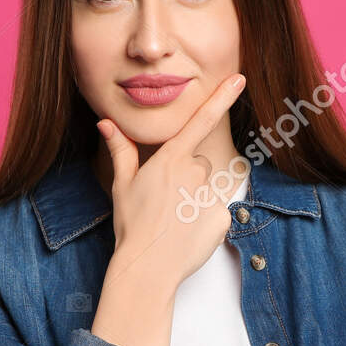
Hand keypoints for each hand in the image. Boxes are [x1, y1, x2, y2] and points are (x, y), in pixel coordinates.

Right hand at [98, 72, 246, 288]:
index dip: (222, 97)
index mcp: (171, 159)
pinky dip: (203, 220)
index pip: (201, 120)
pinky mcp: (222, 218)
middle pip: (197, 164)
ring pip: (206, 188)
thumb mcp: (122, 184)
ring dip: (194, 199)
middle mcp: (195, 173)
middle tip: (165, 201)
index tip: (239, 79)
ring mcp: (210, 196)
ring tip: (174, 220)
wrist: (147, 266)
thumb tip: (106, 123)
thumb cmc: (131, 224)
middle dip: (185, 178)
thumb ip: (121, 150)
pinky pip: (215, 212)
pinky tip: (186, 232)